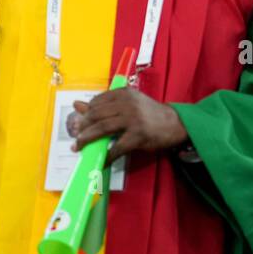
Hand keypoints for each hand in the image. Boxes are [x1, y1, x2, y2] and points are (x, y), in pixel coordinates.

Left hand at [68, 86, 188, 163]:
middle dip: (83, 128)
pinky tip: (103, 160)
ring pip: (102, 128)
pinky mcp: (138, 135)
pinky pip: (117, 147)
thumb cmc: (150, 113)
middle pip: (96, 115)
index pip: (97, 102)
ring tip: (79, 147)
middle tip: (76, 138)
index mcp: (124, 93)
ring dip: (88, 140)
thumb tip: (77, 105)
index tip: (80, 124)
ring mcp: (133, 119)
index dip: (86, 114)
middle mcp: (127, 103)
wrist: (176, 123)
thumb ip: (103, 105)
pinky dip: (108, 155)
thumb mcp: (128, 104)